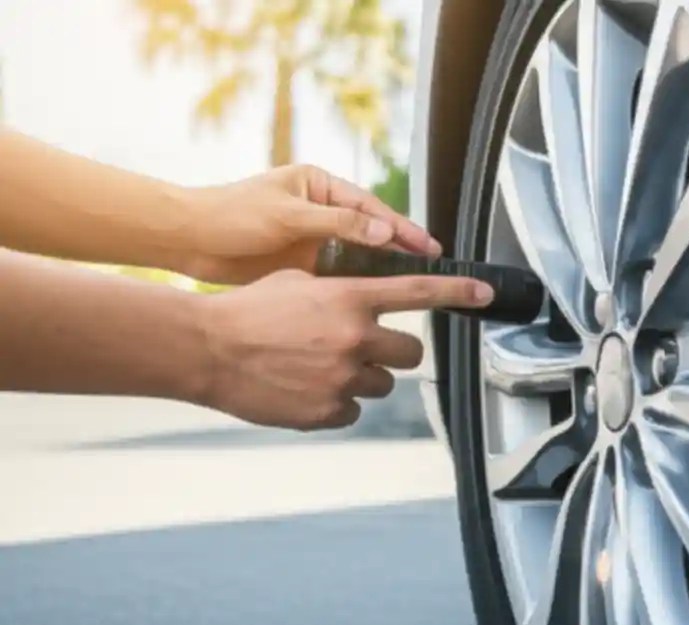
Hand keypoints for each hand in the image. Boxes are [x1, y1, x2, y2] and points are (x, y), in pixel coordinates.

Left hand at [181, 164, 440, 284]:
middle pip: (371, 233)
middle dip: (400, 251)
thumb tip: (383, 231)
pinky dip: (357, 288)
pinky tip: (375, 303)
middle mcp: (321, 212)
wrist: (187, 242)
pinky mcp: (302, 266)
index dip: (402, 228)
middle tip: (430, 270)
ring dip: (381, 272)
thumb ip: (337, 224)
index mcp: (319, 187)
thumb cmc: (230, 215)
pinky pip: (339, 277)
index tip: (427, 246)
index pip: (371, 208)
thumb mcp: (287, 215)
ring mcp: (313, 241)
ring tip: (411, 289)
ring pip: (358, 257)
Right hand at [198, 269, 492, 429]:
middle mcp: (354, 338)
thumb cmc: (248, 311)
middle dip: (393, 351)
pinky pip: (352, 411)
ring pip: (382, 384)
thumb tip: (370, 302)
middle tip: (362, 347)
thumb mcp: (300, 283)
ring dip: (362, 378)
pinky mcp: (327, 412)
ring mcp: (343, 379)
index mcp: (350, 299)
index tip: (484, 293)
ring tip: (319, 368)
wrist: (205, 350)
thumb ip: (342, 292)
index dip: (459, 291)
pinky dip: (336, 403)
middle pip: (411, 353)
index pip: (419, 291)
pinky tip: (304, 389)